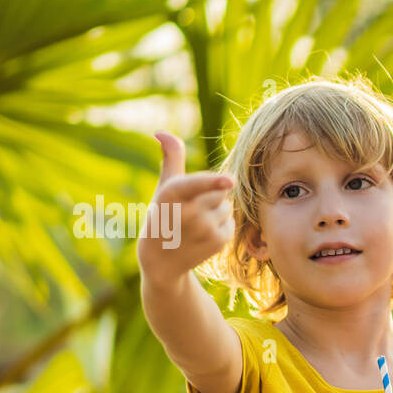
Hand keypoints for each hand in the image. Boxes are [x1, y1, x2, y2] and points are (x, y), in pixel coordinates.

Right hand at [137, 131, 234, 283]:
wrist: (162, 261)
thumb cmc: (163, 215)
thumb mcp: (164, 187)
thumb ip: (170, 158)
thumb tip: (161, 132)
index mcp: (171, 194)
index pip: (196, 184)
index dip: (213, 181)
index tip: (229, 180)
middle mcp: (187, 213)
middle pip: (220, 189)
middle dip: (212, 192)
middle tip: (191, 206)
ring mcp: (204, 229)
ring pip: (227, 205)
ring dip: (217, 209)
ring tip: (195, 222)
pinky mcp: (218, 242)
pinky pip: (231, 221)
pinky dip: (222, 224)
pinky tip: (203, 233)